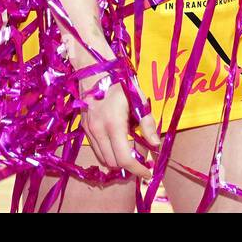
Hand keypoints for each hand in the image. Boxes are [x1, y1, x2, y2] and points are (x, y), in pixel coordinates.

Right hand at [74, 53, 159, 178]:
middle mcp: (97, 131)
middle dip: (129, 167)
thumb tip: (157, 144)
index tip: (149, 172)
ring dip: (117, 162)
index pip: (124, 158)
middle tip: (143, 161)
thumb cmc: (120, 82)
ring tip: (132, 155)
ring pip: (103, 159)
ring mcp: (88, 131)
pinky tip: (118, 145)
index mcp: (113, 124)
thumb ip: (147, 124)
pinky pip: (96, 149)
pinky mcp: (84, 128)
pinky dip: (108, 153)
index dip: (138, 169)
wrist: (94, 69)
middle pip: (113, 163)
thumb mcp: (138, 100)